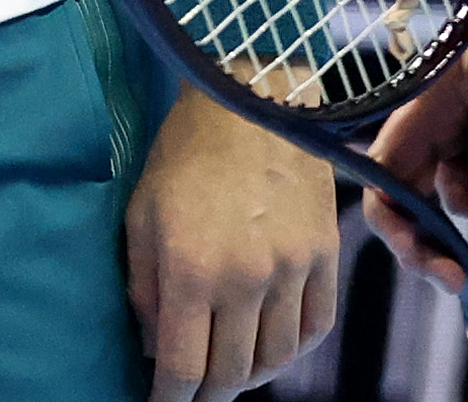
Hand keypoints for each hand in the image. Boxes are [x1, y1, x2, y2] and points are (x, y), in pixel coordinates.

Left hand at [127, 93, 343, 400]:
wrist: (252, 95)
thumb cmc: (186, 152)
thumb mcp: (142, 216)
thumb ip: (145, 290)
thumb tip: (157, 348)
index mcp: (193, 270)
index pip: (184, 370)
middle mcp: (247, 277)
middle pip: (233, 374)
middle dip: (208, 395)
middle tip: (195, 393)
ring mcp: (292, 266)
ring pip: (277, 358)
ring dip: (251, 376)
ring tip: (232, 372)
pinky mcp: (325, 250)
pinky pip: (316, 325)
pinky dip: (293, 348)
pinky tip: (273, 344)